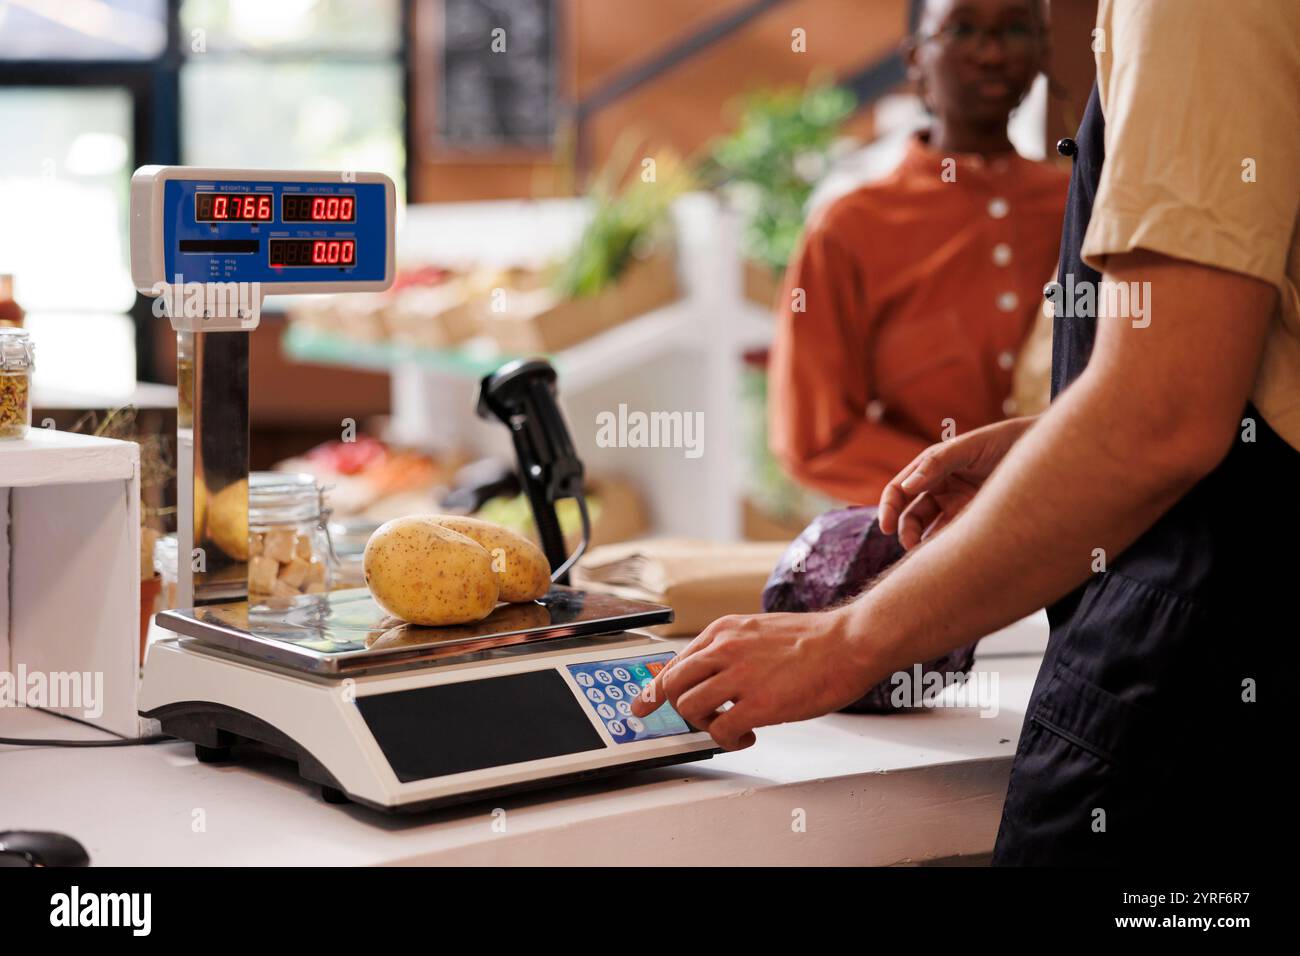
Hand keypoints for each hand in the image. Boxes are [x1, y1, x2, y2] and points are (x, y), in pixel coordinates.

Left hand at [629, 609, 873, 750]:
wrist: (849, 642)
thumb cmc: (814, 640)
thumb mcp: (758, 631)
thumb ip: (731, 650)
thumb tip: (711, 675)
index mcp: (724, 631)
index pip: (674, 662)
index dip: (655, 689)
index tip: (643, 705)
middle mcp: (725, 649)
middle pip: (673, 686)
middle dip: (680, 709)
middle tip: (699, 721)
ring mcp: (740, 676)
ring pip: (690, 708)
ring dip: (705, 724)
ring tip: (731, 725)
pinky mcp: (758, 703)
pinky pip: (721, 730)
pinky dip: (728, 740)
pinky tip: (748, 735)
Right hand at [879, 416, 1035, 549]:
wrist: (1041, 453)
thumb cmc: (1003, 441)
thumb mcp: (969, 447)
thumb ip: (937, 463)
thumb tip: (907, 486)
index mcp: (930, 468)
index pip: (899, 490)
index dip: (888, 508)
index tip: (886, 526)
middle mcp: (939, 489)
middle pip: (911, 516)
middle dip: (905, 531)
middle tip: (909, 545)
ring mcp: (956, 506)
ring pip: (930, 531)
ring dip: (924, 543)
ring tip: (929, 554)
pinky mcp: (974, 520)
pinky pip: (954, 538)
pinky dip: (947, 548)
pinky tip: (951, 553)